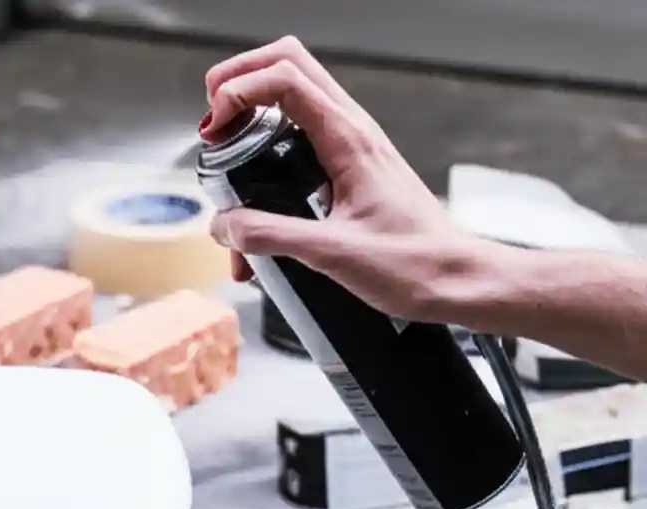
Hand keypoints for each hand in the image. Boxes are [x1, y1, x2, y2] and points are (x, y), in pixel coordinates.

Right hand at [199, 37, 514, 324]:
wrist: (459, 282)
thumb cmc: (416, 266)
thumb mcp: (332, 255)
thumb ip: (270, 235)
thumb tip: (223, 225)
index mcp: (349, 140)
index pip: (285, 78)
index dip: (238, 92)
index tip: (214, 132)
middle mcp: (350, 131)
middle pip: (286, 64)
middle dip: (238, 81)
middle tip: (212, 122)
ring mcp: (349, 145)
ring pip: (290, 94)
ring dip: (249, 112)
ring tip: (225, 158)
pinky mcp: (347, 167)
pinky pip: (298, 134)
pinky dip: (265, 149)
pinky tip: (253, 200)